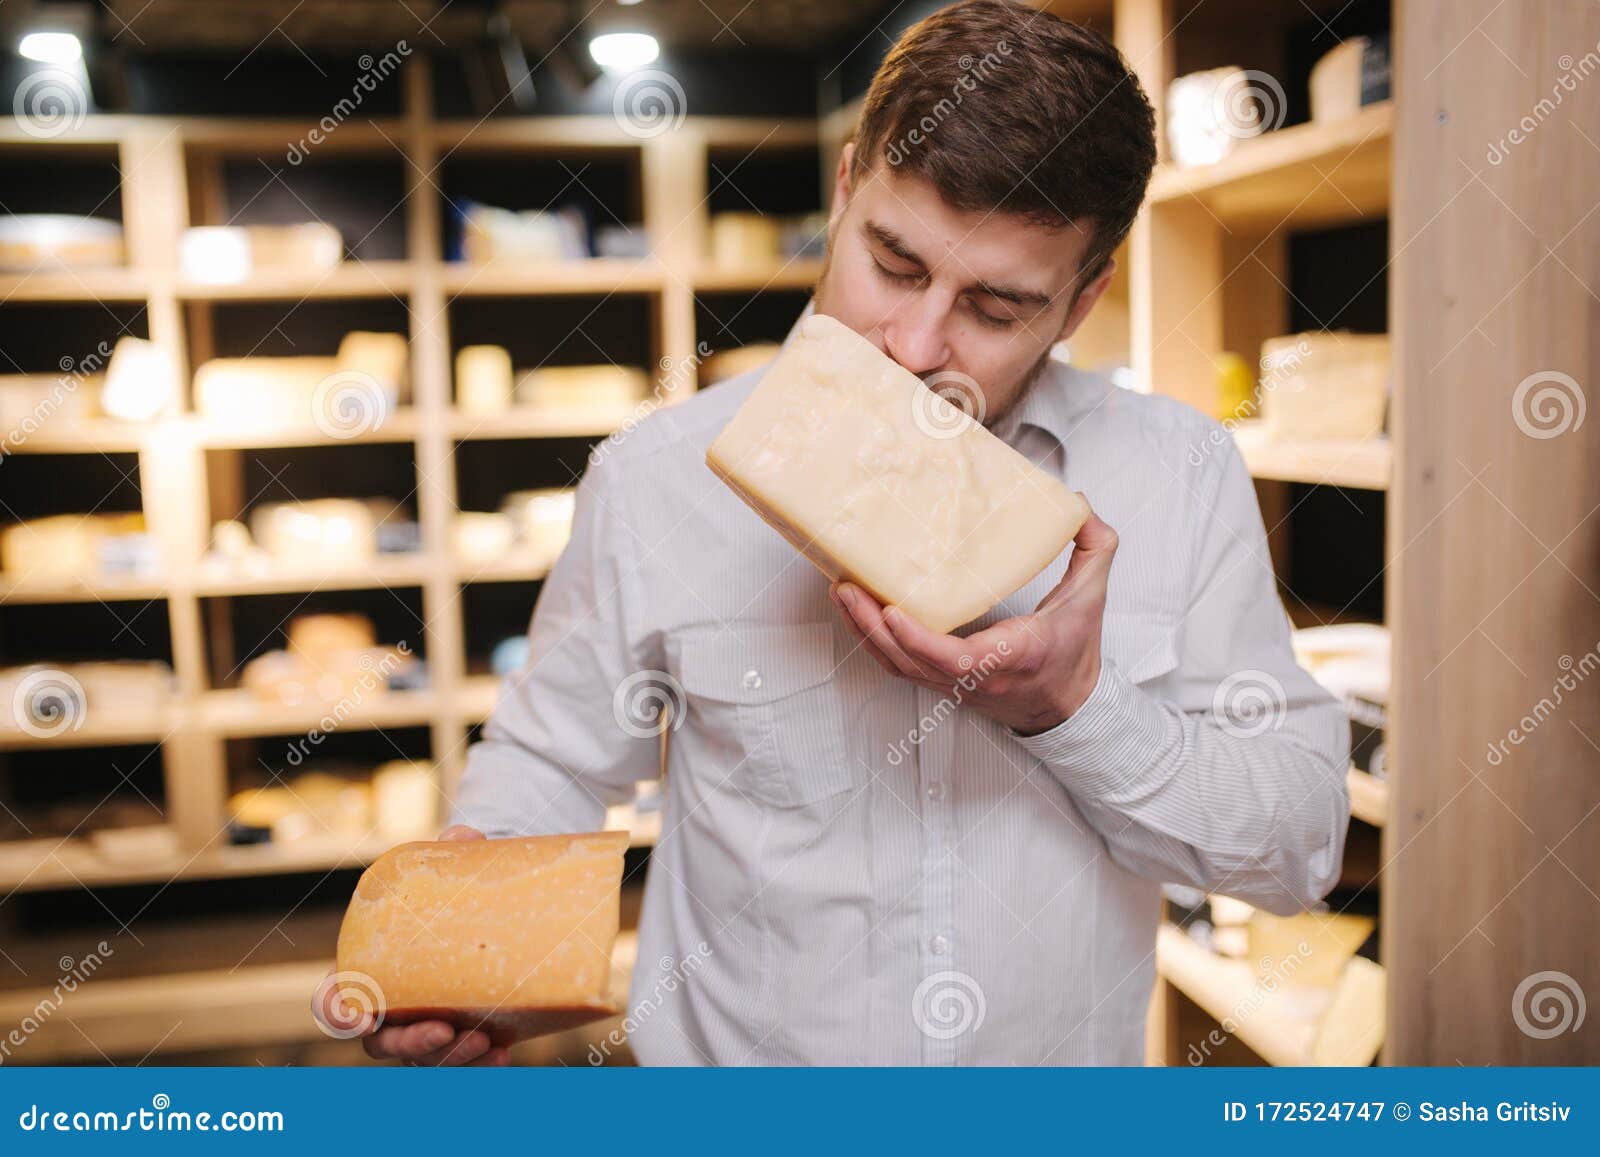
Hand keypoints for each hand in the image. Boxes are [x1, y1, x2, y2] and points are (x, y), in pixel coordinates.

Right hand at [312, 824, 510, 1065]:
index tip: (359, 1020)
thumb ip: (451, 852)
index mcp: (370, 967)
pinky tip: (501, 1055)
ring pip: (422, 1061)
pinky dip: (477, 1067)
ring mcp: (422, 1028)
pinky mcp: (458, 1040)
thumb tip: (463, 837)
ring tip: (485, 1041)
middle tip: (444, 1029)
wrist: (490, 917)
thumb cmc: (452, 895)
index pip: (334, 1000)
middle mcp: (389, 1007)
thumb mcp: (449, 869)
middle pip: (381, 1044)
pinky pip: (459, 1067)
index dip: (337, 1014)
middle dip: (410, 1043)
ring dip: (449, 1058)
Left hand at [830, 507, 1117, 735]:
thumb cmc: (1073, 654)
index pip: (957, 660)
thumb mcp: (1092, 598)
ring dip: (863, 632)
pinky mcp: (941, 683)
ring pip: (897, 666)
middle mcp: (975, 676)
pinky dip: (873, 642)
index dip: (919, 641)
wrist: (1067, 706)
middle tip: (846, 585)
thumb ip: (1094, 547)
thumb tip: (1079, 503)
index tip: (892, 612)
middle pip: (909, 662)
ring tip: (842, 591)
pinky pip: (898, 666)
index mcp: (1012, 654)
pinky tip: (857, 611)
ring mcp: (953, 684)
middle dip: (871, 626)